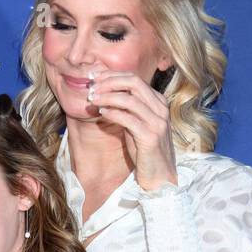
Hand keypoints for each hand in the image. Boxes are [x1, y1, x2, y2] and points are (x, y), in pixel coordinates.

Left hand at [87, 69, 176, 190]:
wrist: (159, 175)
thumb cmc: (144, 150)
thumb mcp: (136, 123)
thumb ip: (126, 108)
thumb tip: (103, 93)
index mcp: (158, 102)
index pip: (134, 79)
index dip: (112, 76)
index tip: (94, 78)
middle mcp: (160, 108)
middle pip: (133, 83)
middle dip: (109, 82)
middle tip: (91, 87)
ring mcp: (157, 122)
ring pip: (130, 100)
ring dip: (107, 97)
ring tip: (92, 99)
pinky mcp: (150, 137)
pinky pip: (128, 119)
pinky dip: (113, 113)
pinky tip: (101, 113)